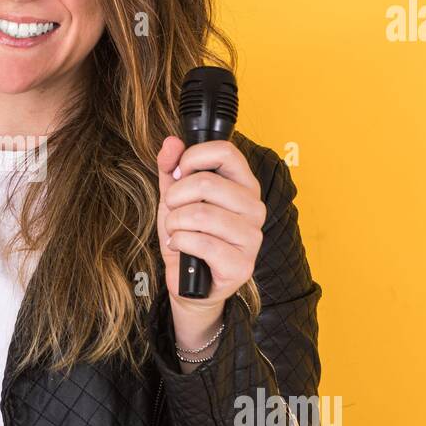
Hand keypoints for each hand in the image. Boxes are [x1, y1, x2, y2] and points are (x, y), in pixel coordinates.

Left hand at [156, 136, 266, 344]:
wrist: (188, 281)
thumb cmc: (187, 236)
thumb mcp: (175, 198)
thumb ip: (170, 168)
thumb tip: (170, 143)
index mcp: (243, 185)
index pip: (226, 152)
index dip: (193, 158)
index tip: (179, 173)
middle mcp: (254, 208)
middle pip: (206, 182)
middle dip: (176, 197)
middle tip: (173, 210)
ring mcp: (252, 237)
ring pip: (201, 214)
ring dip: (175, 222)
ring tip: (175, 230)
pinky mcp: (242, 265)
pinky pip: (201, 242)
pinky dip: (179, 242)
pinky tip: (180, 246)